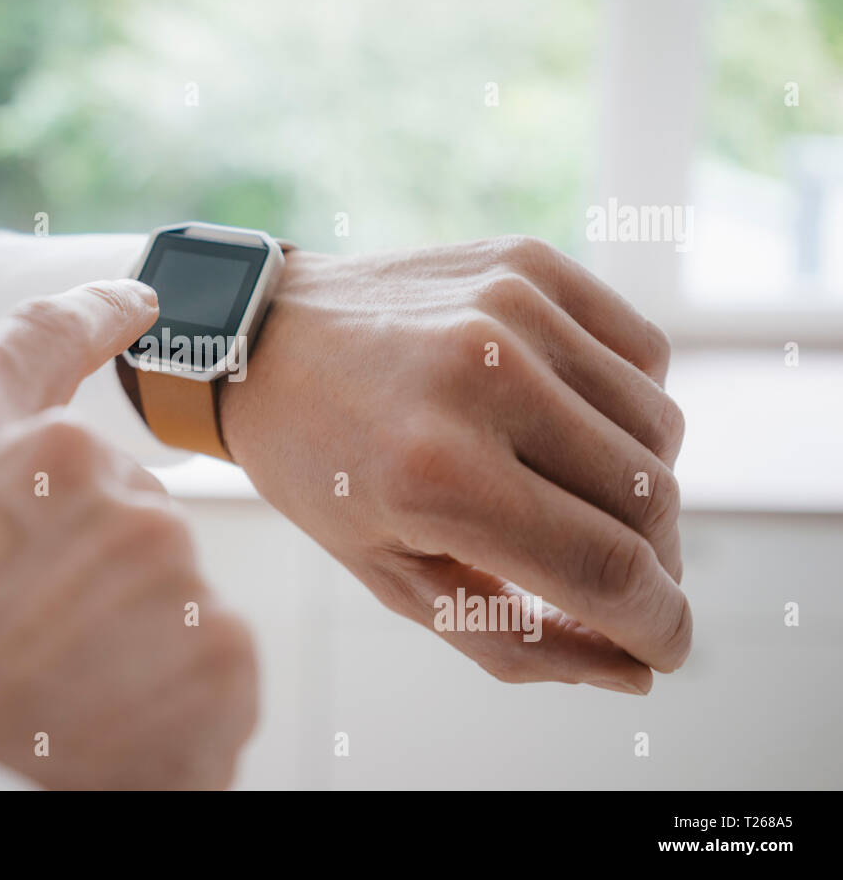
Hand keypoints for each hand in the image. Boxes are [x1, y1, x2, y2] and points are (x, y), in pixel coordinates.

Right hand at [0, 279, 257, 788]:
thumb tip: (9, 504)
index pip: (47, 338)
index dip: (98, 313)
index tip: (140, 301)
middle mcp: (68, 464)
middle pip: (118, 500)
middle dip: (86, 568)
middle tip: (21, 650)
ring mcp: (150, 548)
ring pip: (164, 586)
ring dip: (124, 642)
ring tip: (48, 706)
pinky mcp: (215, 639)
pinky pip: (207, 661)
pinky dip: (170, 705)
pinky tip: (103, 739)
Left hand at [221, 236, 689, 693]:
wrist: (264, 342)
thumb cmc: (320, 472)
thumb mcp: (391, 577)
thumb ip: (514, 638)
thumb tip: (634, 667)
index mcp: (434, 474)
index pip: (608, 568)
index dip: (659, 626)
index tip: (667, 647)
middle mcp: (480, 378)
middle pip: (650, 500)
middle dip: (653, 563)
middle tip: (617, 580)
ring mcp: (509, 309)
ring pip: (661, 427)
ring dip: (643, 486)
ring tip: (578, 497)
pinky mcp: (527, 263)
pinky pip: (644, 354)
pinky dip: (630, 406)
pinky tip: (570, 424)